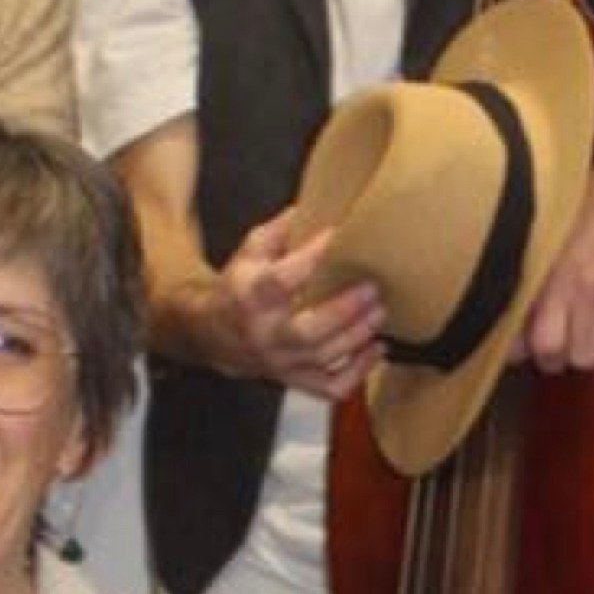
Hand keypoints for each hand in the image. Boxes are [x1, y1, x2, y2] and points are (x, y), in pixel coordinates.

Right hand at [164, 211, 385, 401]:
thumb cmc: (240, 287)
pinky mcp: (293, 380)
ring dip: (358, 336)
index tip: (338, 236)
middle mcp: (265, 333)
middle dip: (344, 311)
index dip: (311, 258)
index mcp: (251, 296)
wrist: (213, 335)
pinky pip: (329, 387)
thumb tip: (315, 206)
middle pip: (308, 331)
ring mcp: (280, 362)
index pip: (282, 280)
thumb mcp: (249, 252)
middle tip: (372, 289)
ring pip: (324, 358)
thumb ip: (280, 232)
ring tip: (380, 312)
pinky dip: (358, 373)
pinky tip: (377, 350)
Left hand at [521, 144, 593, 371]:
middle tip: (577, 334)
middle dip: (576, 352)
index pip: (547, 344)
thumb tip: (515, 346)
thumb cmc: (585, 214)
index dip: (544, 355)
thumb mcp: (548, 246)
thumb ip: (531, 293)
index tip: (546, 350)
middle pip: (583, 357)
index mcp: (559, 276)